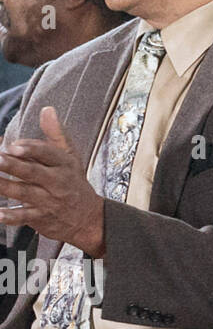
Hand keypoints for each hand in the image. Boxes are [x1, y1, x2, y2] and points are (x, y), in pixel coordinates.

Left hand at [0, 107, 105, 256]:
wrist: (88, 218)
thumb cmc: (73, 182)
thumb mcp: (70, 157)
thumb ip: (56, 134)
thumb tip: (47, 110)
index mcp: (64, 164)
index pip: (48, 153)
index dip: (31, 149)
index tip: (13, 145)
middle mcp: (57, 182)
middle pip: (34, 172)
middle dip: (14, 166)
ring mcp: (49, 201)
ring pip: (24, 193)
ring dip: (5, 186)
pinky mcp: (41, 218)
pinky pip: (24, 217)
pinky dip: (11, 217)